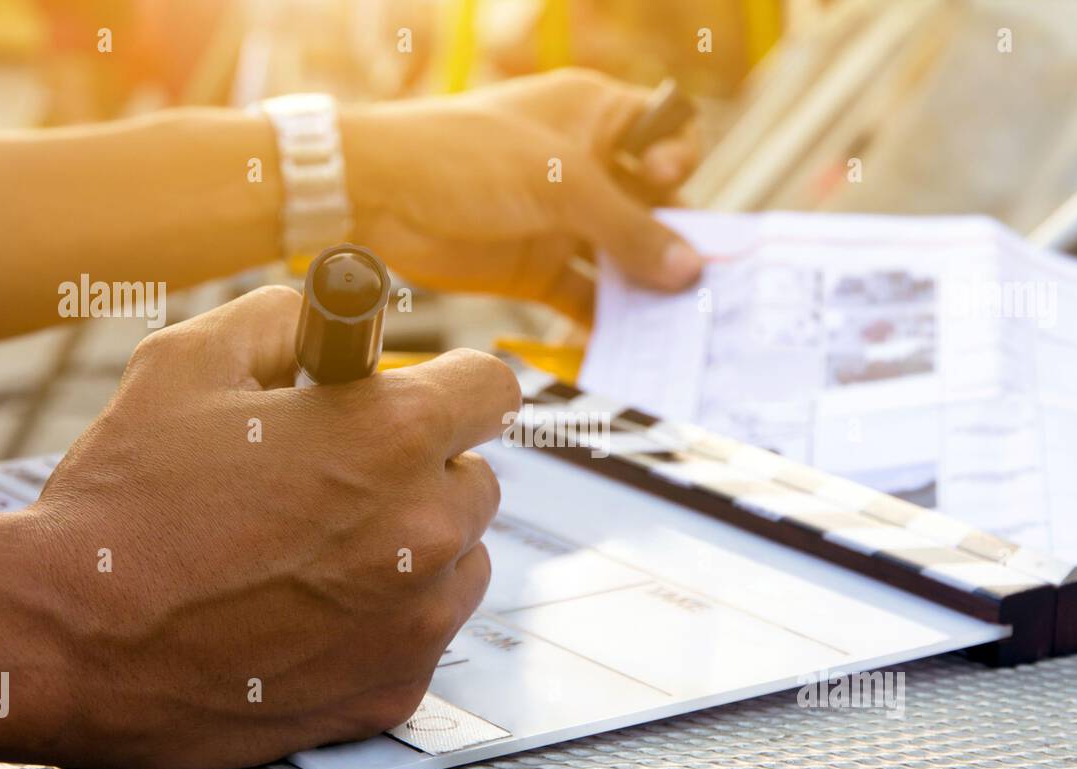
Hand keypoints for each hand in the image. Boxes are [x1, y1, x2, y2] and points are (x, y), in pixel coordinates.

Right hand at [21, 286, 518, 768]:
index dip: (454, 384)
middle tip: (342, 482)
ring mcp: (418, 619)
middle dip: (423, 470)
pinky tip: (307, 617)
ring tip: (320, 554)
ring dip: (416, 547)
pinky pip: (422, 632)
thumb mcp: (188, 362)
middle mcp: (427, 529)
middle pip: (475, 479)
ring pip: (461, 560)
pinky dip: (387, 621)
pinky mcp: (397, 688)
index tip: (425, 398)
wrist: (68, 640)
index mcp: (391, 435)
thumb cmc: (126, 495)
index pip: (492, 388)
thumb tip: (331, 324)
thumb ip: (282, 321)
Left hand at [342, 68, 703, 324]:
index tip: (667, 179)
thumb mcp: (560, 184)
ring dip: (646, 288)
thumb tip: (688, 269)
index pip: (664, 131)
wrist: (377, 194)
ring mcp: (561, 221)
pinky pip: (585, 297)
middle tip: (698, 280)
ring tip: (673, 322)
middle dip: (676, 241)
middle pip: (653, 206)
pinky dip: (605, 320)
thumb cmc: (466, 157)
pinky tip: (628, 343)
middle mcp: (585, 168)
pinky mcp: (536, 267)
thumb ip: (628, 228)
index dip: (679, 156)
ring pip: (622, 259)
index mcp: (594, 117)